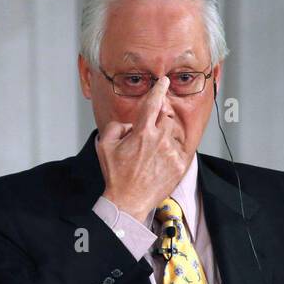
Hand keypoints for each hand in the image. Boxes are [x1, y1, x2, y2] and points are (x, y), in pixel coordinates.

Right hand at [95, 76, 189, 222]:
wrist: (128, 201)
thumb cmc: (116, 175)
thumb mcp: (104, 146)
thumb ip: (116, 126)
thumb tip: (129, 124)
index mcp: (142, 132)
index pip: (153, 103)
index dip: (159, 89)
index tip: (164, 81)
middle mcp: (159, 139)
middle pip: (166, 116)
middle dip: (159, 119)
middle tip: (148, 133)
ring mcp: (171, 152)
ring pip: (172, 133)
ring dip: (163, 137)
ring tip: (150, 155)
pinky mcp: (180, 164)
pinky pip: (179, 149)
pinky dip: (170, 152)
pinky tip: (158, 163)